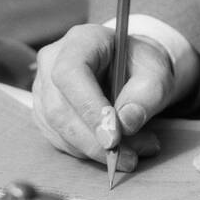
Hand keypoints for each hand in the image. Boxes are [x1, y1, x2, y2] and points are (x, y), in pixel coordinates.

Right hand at [32, 22, 173, 170]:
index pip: (70, 74)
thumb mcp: (156, 73)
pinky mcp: (43, 113)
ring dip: (95, 151)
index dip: (89, 108)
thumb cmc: (141, 66)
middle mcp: (52, 62)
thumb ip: (147, 95)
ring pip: (58, 130)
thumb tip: (126, 123)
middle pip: (60, 109)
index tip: (113, 139)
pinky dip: (88, 152)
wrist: (130, 69)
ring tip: (133, 154)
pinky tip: (117, 151)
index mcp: (80, 41)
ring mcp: (42, 88)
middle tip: (131, 158)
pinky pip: (60, 140)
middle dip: (95, 141)